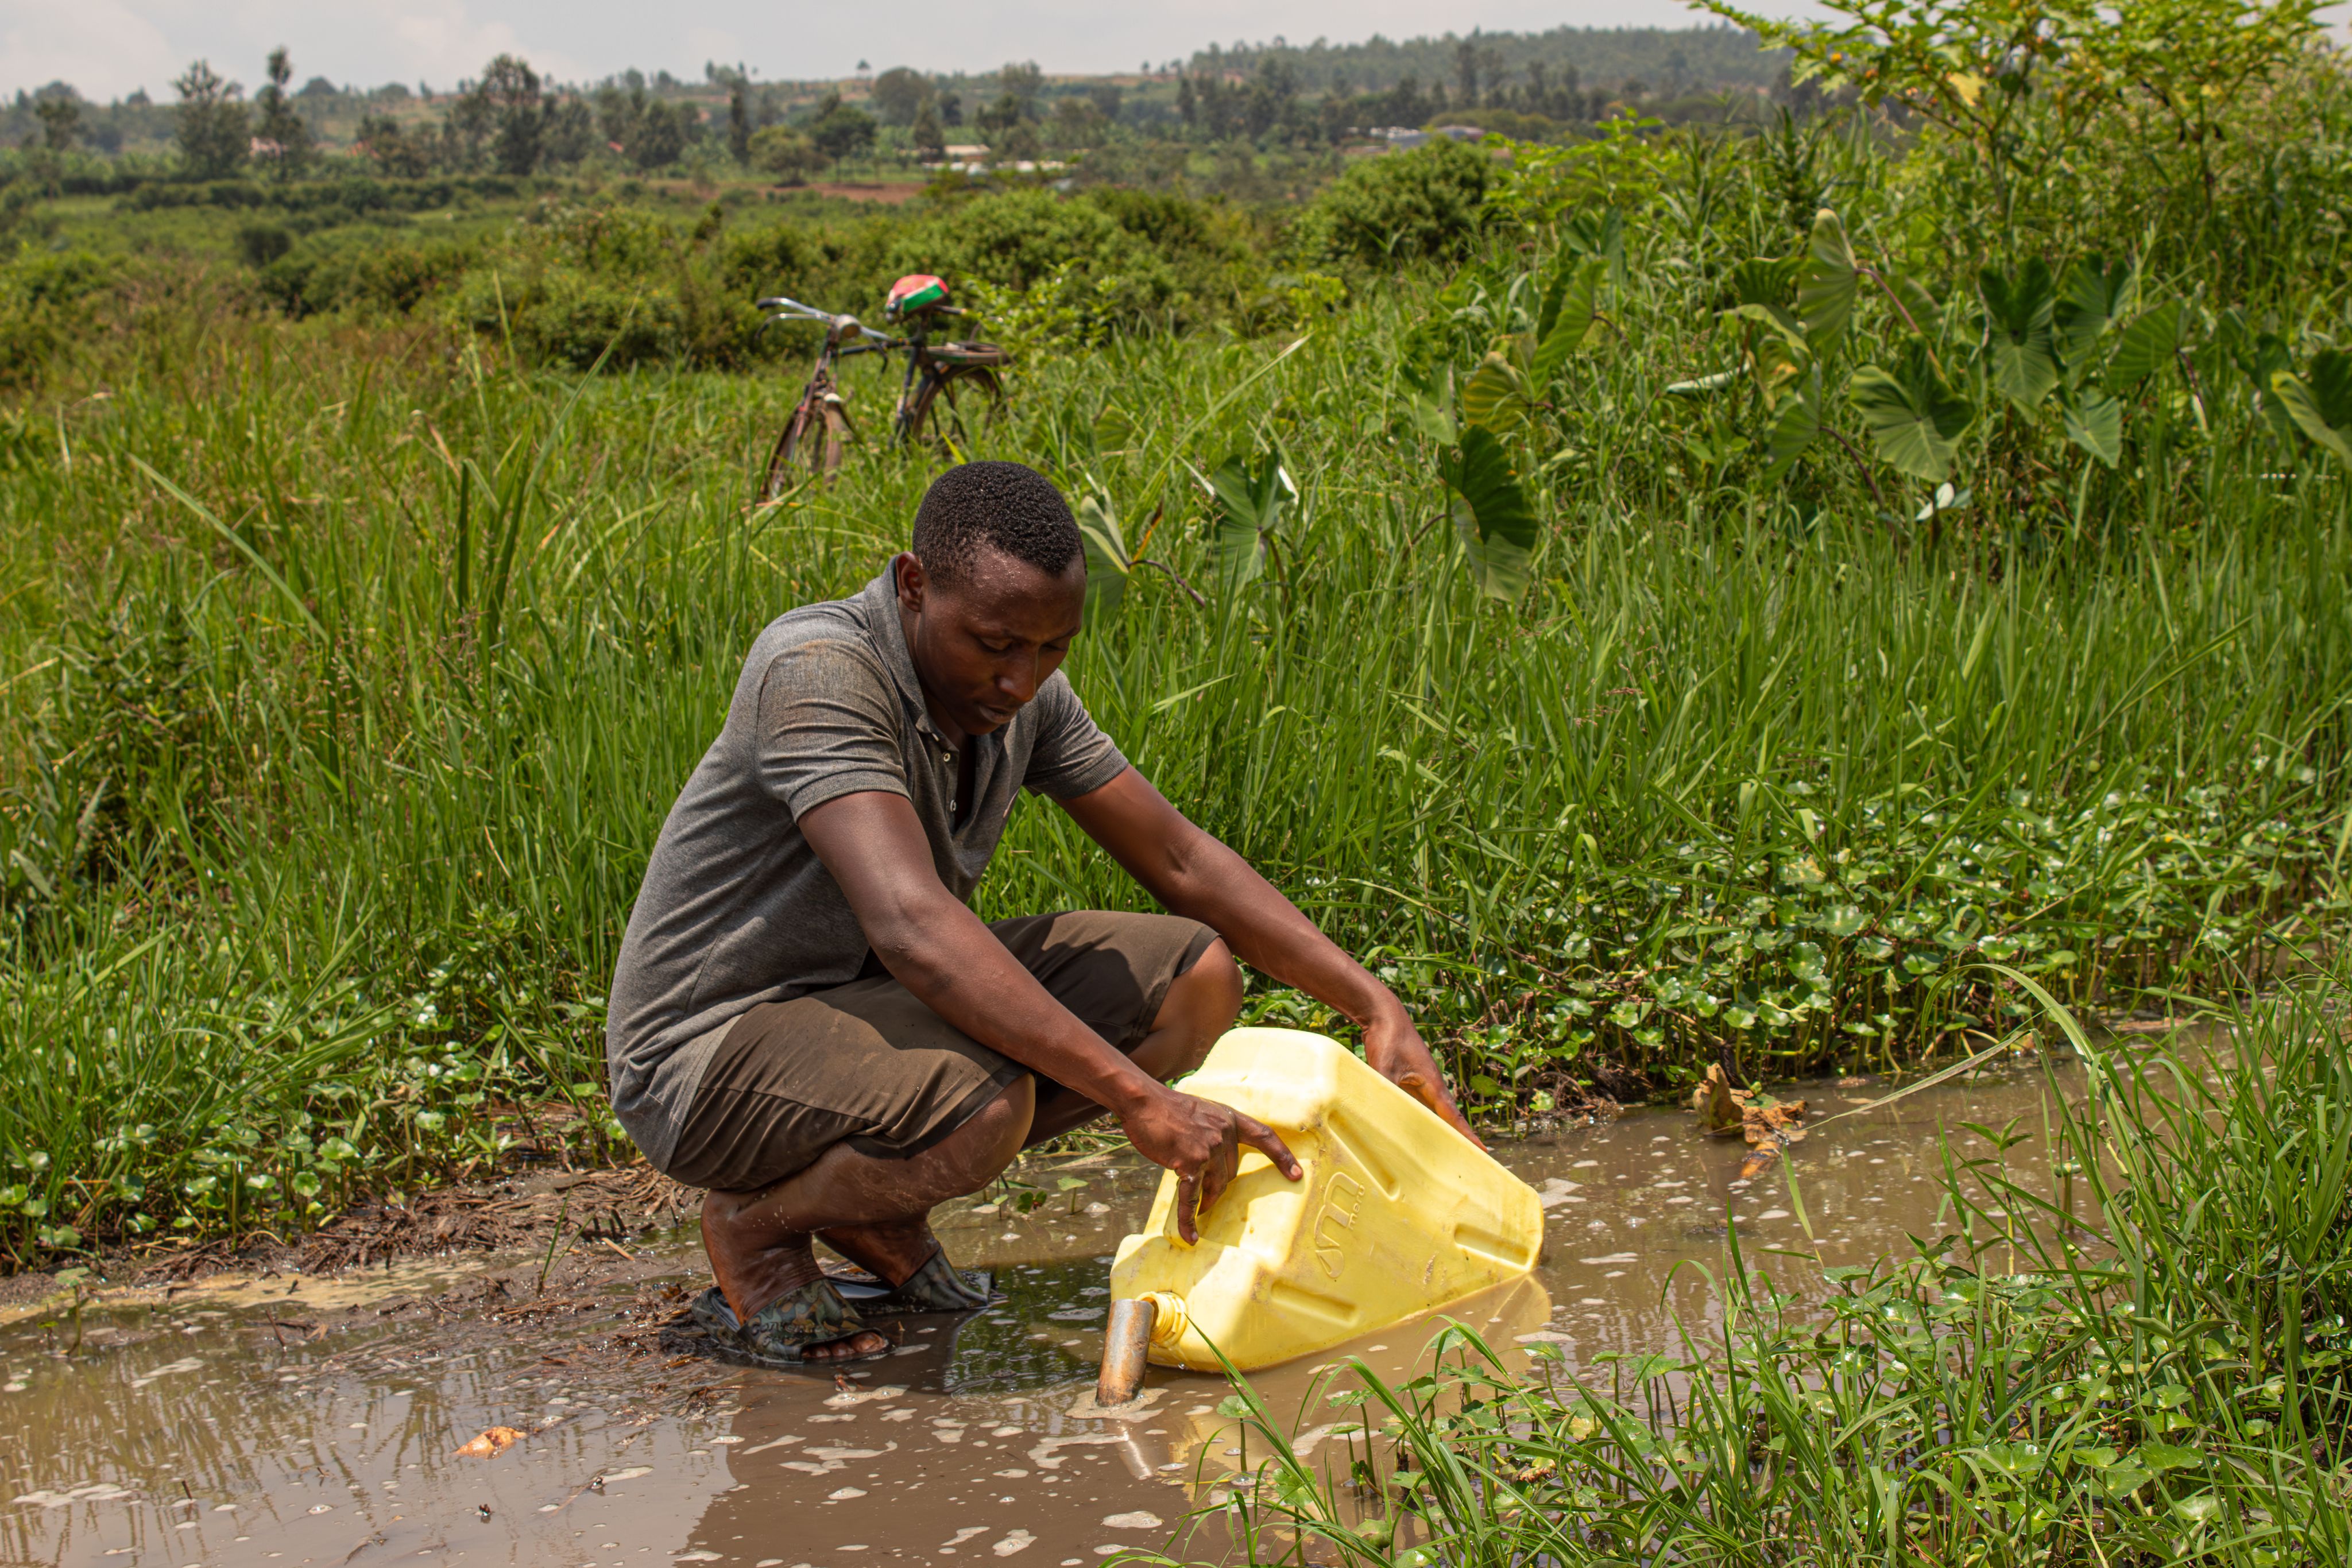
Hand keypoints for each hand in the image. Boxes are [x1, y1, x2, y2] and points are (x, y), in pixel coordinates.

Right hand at [1120, 1084, 1300, 1244]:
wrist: (1144, 1101)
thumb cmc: (1168, 1108)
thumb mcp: (1202, 1112)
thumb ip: (1215, 1131)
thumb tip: (1216, 1158)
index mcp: (1230, 1118)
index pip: (1264, 1135)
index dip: (1281, 1155)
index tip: (1296, 1174)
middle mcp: (1224, 1132)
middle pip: (1231, 1171)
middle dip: (1220, 1186)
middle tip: (1208, 1198)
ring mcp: (1209, 1147)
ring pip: (1216, 1184)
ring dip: (1208, 1200)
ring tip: (1199, 1213)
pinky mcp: (1190, 1162)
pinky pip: (1192, 1196)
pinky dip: (1188, 1218)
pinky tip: (1190, 1234)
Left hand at [1363, 1007, 1484, 1149]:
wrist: (1383, 1014)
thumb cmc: (1387, 1038)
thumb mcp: (1384, 1068)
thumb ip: (1385, 1091)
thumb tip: (1379, 1115)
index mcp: (1432, 1083)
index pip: (1452, 1116)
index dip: (1466, 1135)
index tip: (1482, 1150)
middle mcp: (1430, 1085)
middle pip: (1447, 1117)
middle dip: (1459, 1137)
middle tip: (1471, 1158)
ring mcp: (1420, 1081)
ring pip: (1433, 1112)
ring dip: (1441, 1129)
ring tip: (1448, 1150)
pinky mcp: (1408, 1078)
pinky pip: (1418, 1104)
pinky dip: (1422, 1118)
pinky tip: (1415, 1128)